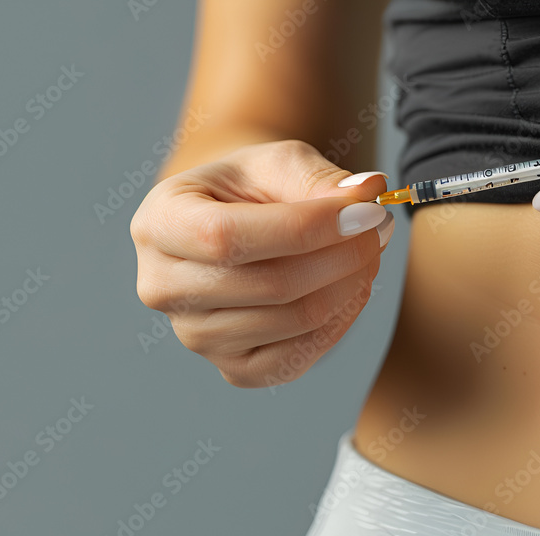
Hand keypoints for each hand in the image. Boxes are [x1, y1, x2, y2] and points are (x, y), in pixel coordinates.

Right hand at [130, 140, 395, 387]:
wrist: (236, 224)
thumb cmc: (252, 187)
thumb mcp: (277, 163)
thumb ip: (319, 177)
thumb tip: (370, 190)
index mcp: (159, 223)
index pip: (228, 237)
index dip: (306, 228)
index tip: (366, 212)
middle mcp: (162, 287)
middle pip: (269, 285)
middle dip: (341, 256)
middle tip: (380, 227)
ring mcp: (194, 336)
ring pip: (291, 322)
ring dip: (349, 286)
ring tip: (370, 251)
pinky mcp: (232, 368)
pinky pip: (296, 358)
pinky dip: (338, 323)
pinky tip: (353, 289)